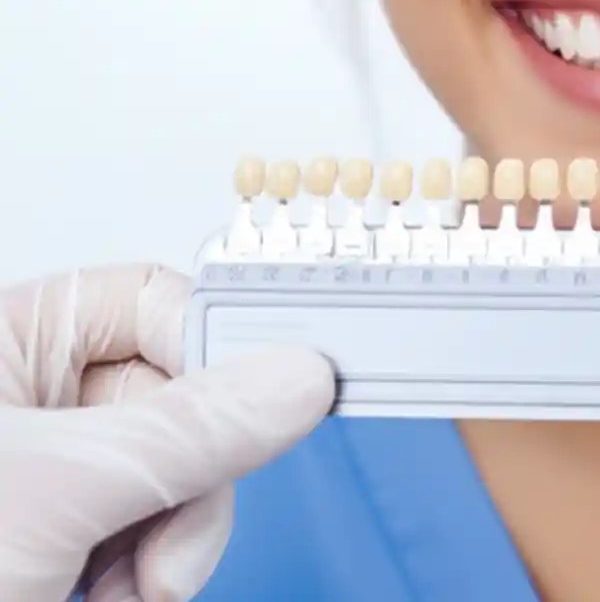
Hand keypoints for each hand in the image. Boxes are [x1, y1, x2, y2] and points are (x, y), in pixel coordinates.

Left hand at [0, 265, 334, 601]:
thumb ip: (192, 431)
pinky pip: (155, 528)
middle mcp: (29, 395)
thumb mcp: (56, 493)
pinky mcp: (69, 529)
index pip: (152, 301)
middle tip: (165, 546)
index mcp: (5, 340)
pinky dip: (150, 572)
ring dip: (171, 543)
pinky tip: (107, 596)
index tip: (275, 393)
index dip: (215, 347)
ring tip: (120, 588)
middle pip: (182, 401)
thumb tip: (296, 378)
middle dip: (187, 486)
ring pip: (179, 474)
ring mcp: (52, 467)